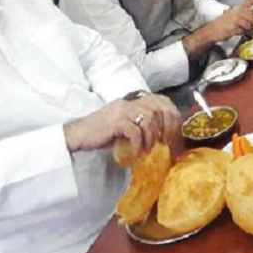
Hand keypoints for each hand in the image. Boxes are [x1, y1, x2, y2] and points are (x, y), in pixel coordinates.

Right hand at [64, 95, 178, 154]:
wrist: (78, 135)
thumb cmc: (103, 132)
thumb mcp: (126, 124)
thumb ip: (142, 124)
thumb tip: (164, 136)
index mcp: (134, 100)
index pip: (162, 101)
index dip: (172, 117)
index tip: (173, 135)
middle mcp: (130, 101)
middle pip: (159, 109)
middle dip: (167, 128)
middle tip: (165, 144)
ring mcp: (122, 110)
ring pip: (149, 119)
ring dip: (152, 137)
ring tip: (148, 149)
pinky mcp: (115, 121)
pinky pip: (135, 130)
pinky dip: (138, 143)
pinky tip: (136, 152)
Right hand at [206, 7, 252, 41]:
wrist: (212, 30)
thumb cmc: (222, 25)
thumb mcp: (232, 16)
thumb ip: (242, 16)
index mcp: (236, 9)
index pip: (250, 10)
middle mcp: (236, 13)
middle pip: (251, 17)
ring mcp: (234, 20)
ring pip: (248, 24)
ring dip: (248, 29)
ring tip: (246, 31)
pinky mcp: (233, 28)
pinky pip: (242, 31)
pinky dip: (242, 33)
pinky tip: (238, 33)